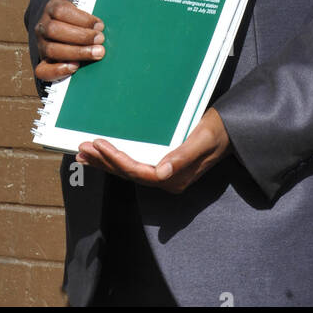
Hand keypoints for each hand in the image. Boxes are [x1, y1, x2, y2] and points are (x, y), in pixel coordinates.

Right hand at [34, 0, 104, 83]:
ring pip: (51, 49)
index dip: (81, 19)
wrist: (63, 30)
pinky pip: (42, 70)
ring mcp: (40, 44)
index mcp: (52, 7)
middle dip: (81, 36)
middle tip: (100, 40)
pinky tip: (75, 66)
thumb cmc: (78, 20)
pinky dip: (58, 70)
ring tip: (97, 53)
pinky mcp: (42, 61)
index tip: (99, 25)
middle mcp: (42, 26)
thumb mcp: (80, 11)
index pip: (61, 11)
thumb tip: (101, 28)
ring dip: (77, 52)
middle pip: (54, 30)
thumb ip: (88, 19)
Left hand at [75, 108, 229, 192]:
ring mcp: (164, 175)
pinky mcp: (163, 166)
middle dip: (104, 161)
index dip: (116, 160)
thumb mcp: (203, 139)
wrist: (231, 131)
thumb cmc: (219, 132)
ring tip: (83, 153)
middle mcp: (167, 180)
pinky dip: (115, 160)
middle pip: (128, 173)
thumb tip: (162, 173)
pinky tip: (102, 155)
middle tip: (82, 148)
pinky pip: (134, 165)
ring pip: (128, 171)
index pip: (138, 172)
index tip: (99, 144)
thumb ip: (183, 156)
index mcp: (175, 177)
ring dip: (105, 162)